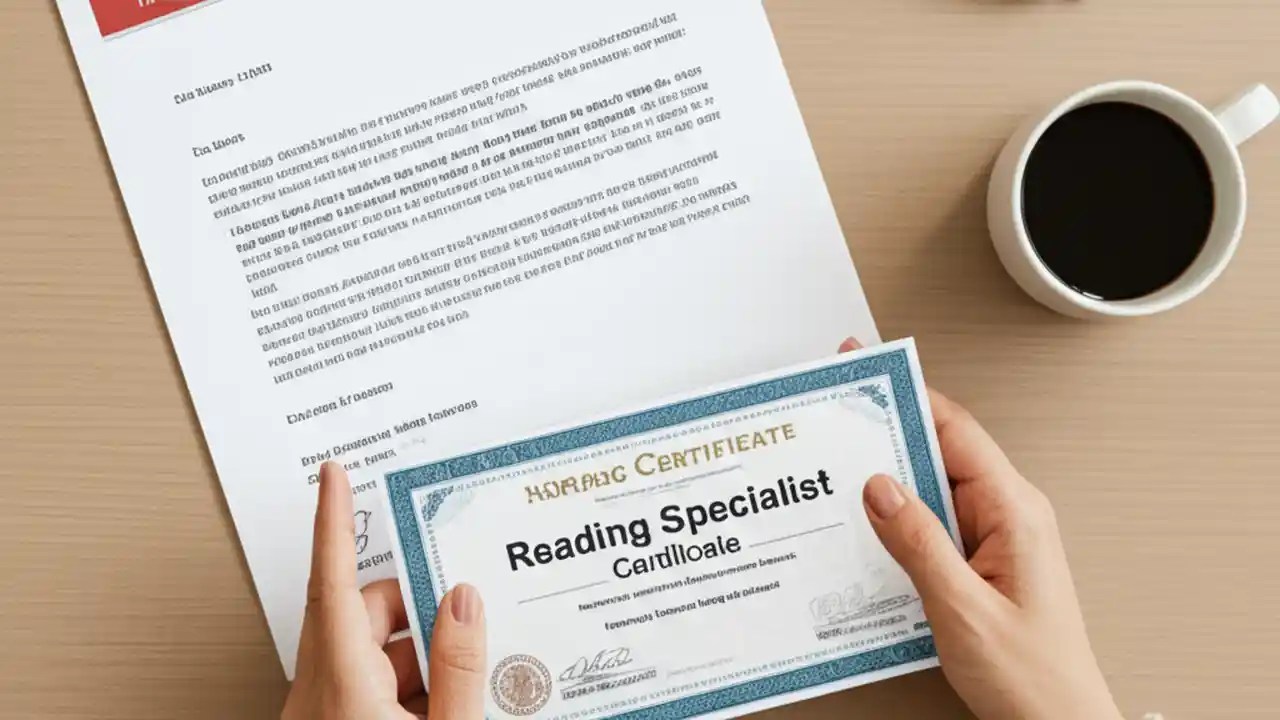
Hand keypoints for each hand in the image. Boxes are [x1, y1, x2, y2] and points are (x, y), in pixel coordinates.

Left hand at [283, 461, 486, 719]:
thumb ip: (459, 668)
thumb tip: (463, 604)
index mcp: (341, 686)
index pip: (334, 582)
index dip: (335, 522)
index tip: (333, 477)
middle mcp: (319, 696)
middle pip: (362, 617)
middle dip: (416, 610)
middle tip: (467, 619)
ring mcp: (320, 715)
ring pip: (368, 655)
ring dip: (418, 659)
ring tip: (464, 686)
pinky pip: (365, 688)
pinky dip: (406, 689)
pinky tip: (447, 706)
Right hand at [839, 338, 1121, 719]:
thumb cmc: (1032, 676)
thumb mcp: (963, 608)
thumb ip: (919, 543)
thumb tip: (880, 486)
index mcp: (1015, 510)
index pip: (955, 431)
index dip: (908, 396)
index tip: (867, 372)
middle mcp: (1007, 514)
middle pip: (939, 452)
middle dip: (886, 432)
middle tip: (836, 416)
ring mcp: (993, 537)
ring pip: (931, 490)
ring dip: (888, 482)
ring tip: (838, 472)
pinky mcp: (979, 561)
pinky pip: (932, 524)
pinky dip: (898, 520)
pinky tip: (867, 529)